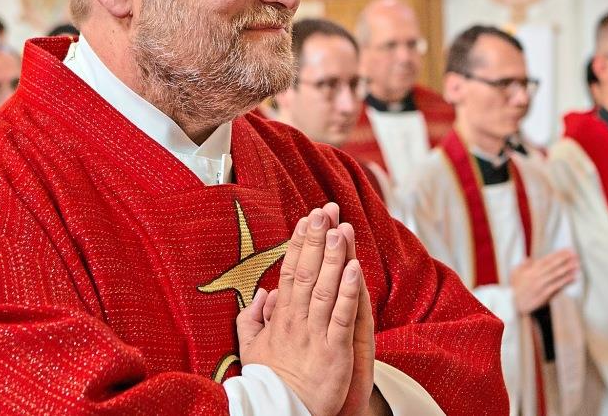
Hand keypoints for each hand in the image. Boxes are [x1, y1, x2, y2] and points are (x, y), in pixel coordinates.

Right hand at [237, 205, 369, 415]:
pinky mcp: (335, 350)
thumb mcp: (251, 348)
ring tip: (341, 229)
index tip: (307, 219)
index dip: (299, 244)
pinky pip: (343, 316)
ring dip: (334, 257)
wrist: (284, 414)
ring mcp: (316, 333)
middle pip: (307, 272)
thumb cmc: (273, 381)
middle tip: (324, 210)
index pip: (290, 272)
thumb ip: (252, 319)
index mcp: (280, 317)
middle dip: (317, 240)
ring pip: (326, 288)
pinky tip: (355, 270)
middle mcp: (296, 320)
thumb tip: (261, 293)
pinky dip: (350, 292)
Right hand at [510, 249, 578, 313]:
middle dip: (565, 259)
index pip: (547, 259)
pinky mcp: (544, 296)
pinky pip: (557, 287)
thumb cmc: (515, 289)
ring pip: (556, 275)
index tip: (567, 250)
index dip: (558, 254)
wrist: (512, 304)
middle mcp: (537, 276)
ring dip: (567, 269)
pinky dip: (566, 282)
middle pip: (553, 266)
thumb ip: (523, 265)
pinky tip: (573, 278)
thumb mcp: (515, 274)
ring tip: (577, 265)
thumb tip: (530, 258)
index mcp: (531, 270)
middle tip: (575, 254)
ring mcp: (541, 286)